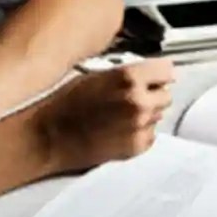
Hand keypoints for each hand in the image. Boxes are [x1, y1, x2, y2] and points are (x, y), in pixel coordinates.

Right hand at [31, 59, 176, 172]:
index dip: (160, 74)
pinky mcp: (137, 146)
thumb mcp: (95, 76)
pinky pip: (151, 134)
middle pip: (165, 94)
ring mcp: (140, 125)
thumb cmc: (63, 106)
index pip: (168, 71)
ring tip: (119, 115)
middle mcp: (139, 102)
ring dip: (146, 114)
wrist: (48, 137)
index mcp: (129, 79)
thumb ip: (127, 74)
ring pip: (158, 115)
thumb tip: (147, 73)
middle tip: (131, 98)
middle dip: (152, 95)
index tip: (157, 76)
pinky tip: (119, 129)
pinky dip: (140, 132)